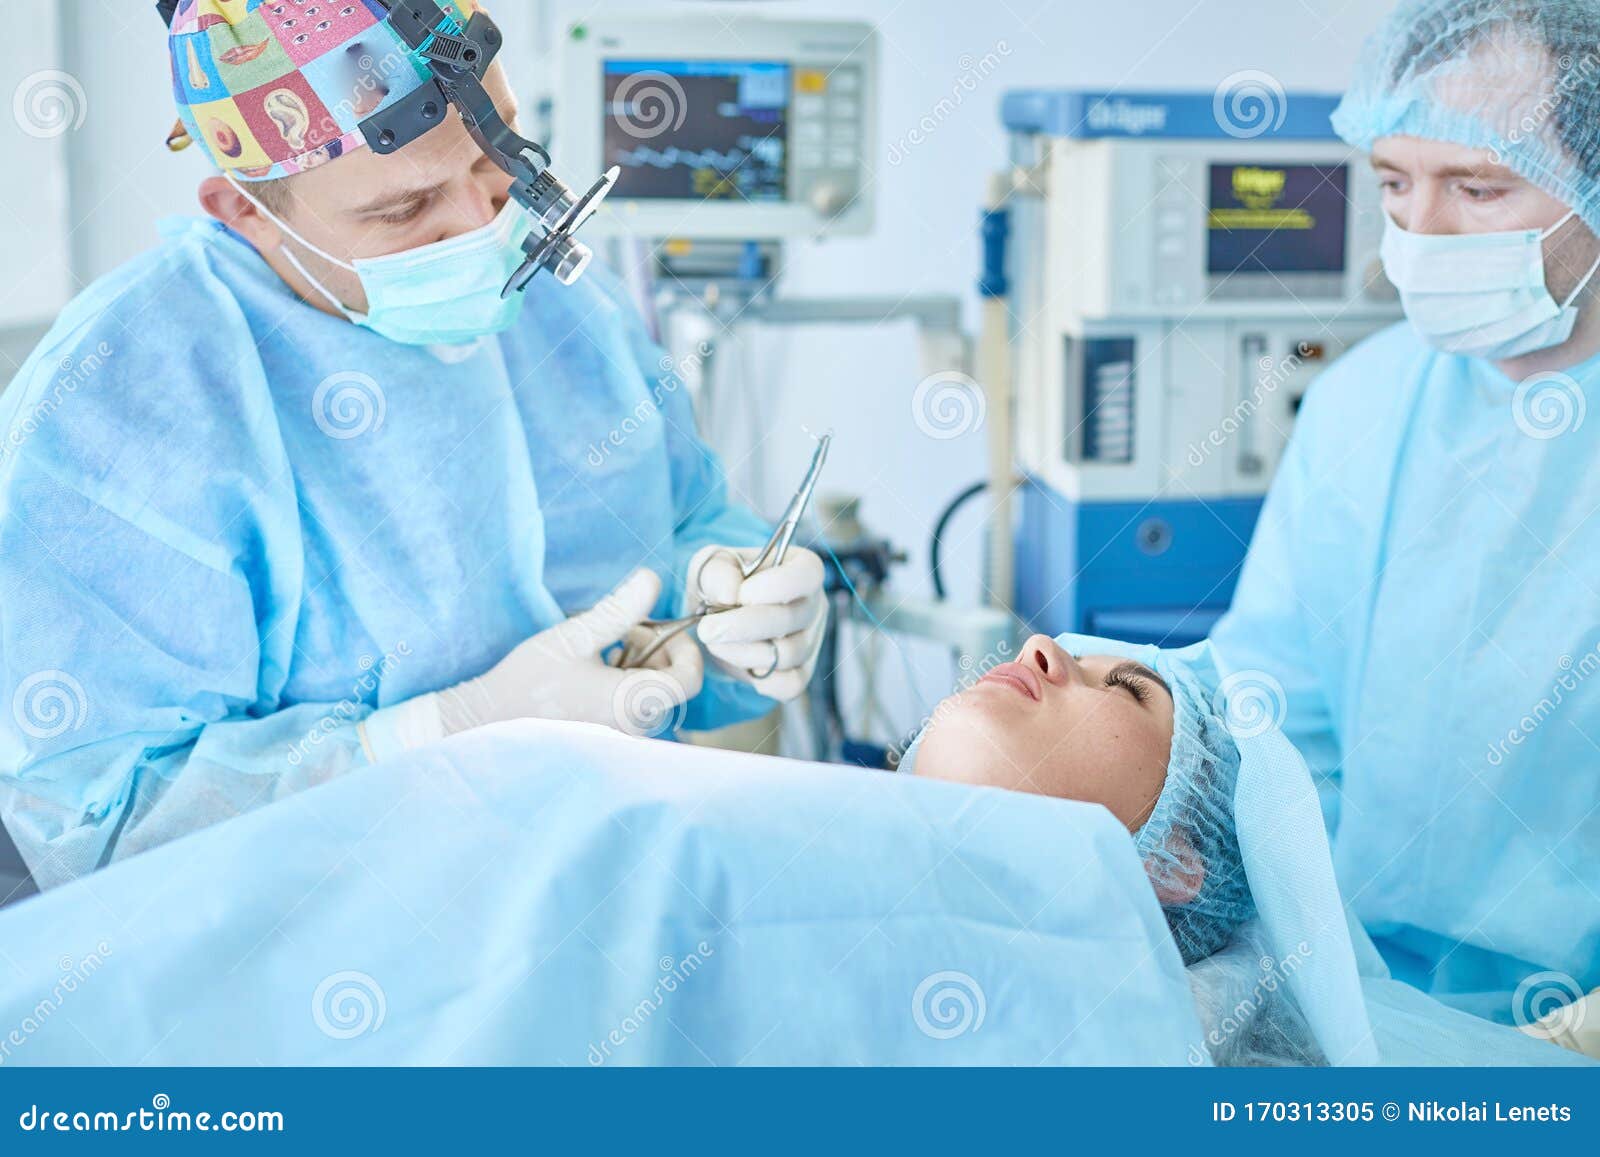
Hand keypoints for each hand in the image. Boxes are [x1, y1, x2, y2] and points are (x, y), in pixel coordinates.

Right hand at [438, 569, 703, 736]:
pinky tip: (593, 673)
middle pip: (671, 685)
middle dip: (655, 652)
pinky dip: (624, 684)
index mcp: (632, 703)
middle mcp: (633, 728)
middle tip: (622, 632)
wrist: (489, 719)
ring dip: (637, 666)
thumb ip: (619, 609)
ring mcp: (620, 738)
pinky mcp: (606, 739)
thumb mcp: (576, 636)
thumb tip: (652, 579)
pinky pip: (632, 709)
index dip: (685, 649)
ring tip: (602, 651)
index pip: (690, 680)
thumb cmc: (529, 680)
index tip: (662, 630)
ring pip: (651, 696)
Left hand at [690, 544, 827, 701]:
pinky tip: (735, 662)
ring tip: (714, 642)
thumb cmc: (721, 586)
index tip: (740, 595)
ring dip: (743, 652)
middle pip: (792, 618)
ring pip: (787, 654)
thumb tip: (730, 593)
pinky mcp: (801, 673)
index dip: (776, 585)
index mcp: (802, 569)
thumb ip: (717, 571)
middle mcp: (814, 605)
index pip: (807, 574)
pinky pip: (789, 684)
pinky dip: (759, 678)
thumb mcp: (711, 566)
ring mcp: (811, 642)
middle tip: (707, 628)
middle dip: (744, 626)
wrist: (716, 622)